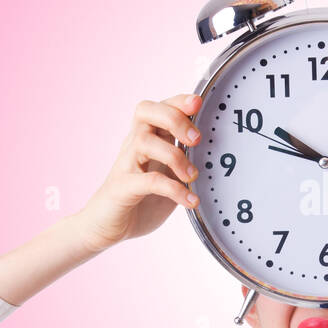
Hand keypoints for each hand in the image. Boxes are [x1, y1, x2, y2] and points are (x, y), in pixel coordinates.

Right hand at [74, 94, 202, 252]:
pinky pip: (148, 181)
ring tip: (193, 176)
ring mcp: (126, 165)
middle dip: (174, 118)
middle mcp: (134, 146)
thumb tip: (219, 156)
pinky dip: (173, 189)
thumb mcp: (169, 177)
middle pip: (145, 112)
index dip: (178, 101)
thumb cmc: (141, 199)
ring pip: (144, 142)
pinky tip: (190, 200)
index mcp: (147, 138)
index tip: (198, 102)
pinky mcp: (122, 187)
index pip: (159, 107)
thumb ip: (186, 162)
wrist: (108, 227)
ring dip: (174, 156)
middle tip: (196, 139)